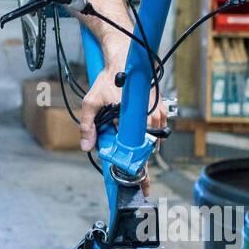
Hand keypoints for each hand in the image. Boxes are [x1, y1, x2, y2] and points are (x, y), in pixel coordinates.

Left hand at [79, 65, 167, 195]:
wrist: (127, 59)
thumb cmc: (109, 79)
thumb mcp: (91, 102)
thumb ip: (87, 125)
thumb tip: (86, 146)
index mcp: (136, 121)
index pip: (140, 154)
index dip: (141, 174)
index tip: (144, 189)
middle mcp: (152, 119)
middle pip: (146, 150)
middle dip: (137, 159)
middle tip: (135, 172)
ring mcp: (159, 115)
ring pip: (152, 141)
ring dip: (141, 144)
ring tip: (128, 141)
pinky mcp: (163, 110)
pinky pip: (157, 130)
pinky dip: (148, 134)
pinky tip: (135, 128)